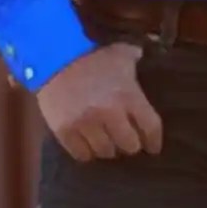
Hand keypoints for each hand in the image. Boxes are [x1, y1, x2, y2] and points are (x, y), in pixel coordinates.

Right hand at [36, 42, 162, 161]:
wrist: (53, 56)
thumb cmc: (91, 56)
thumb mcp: (119, 54)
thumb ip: (134, 57)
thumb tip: (142, 54)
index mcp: (128, 97)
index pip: (150, 128)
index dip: (153, 141)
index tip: (152, 147)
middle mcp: (110, 114)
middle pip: (129, 145)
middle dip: (130, 144)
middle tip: (125, 142)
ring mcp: (87, 124)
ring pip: (105, 151)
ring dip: (107, 148)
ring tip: (106, 143)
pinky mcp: (66, 131)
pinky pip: (81, 154)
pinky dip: (86, 152)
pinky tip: (87, 146)